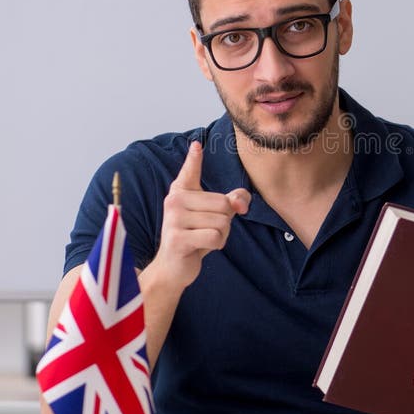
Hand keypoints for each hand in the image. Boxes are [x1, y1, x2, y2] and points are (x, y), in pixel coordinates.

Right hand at [152, 140, 250, 291]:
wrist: (173, 267)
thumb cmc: (195, 238)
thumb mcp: (215, 217)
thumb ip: (232, 203)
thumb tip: (240, 202)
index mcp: (181, 192)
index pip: (190, 171)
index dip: (194, 158)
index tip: (197, 145)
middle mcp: (174, 200)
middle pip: (224, 204)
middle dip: (225, 222)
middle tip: (206, 231)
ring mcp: (174, 219)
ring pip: (222, 222)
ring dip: (221, 235)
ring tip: (203, 239)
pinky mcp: (177, 238)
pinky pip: (215, 236)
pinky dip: (217, 245)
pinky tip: (201, 247)